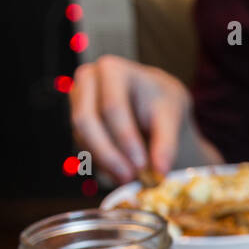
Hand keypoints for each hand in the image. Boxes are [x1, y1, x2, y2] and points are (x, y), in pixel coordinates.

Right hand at [69, 55, 190, 182]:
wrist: (153, 105)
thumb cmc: (162, 103)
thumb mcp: (171, 117)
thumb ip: (166, 143)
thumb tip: (160, 171)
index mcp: (111, 70)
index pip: (112, 107)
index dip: (125, 139)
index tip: (142, 166)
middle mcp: (86, 81)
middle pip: (86, 121)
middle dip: (108, 154)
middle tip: (130, 178)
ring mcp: (77, 102)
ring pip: (82, 138)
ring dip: (106, 163)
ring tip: (131, 179)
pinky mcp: (77, 125)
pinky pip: (84, 149)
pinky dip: (104, 165)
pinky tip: (123, 172)